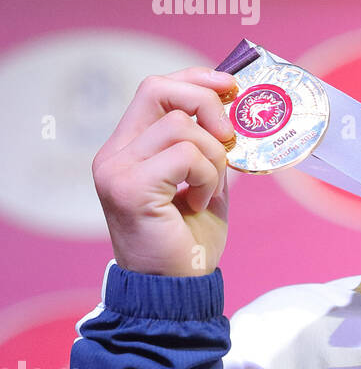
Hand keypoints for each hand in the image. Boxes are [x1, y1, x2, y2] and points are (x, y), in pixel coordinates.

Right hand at [92, 68, 237, 275]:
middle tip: (230, 136)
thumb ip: (211, 147)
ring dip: (213, 156)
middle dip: (206, 102)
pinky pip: (186, 156)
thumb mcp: (206, 181)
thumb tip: (238, 111)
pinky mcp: (129, 187)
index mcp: (129, 148)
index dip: (194, 78)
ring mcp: (117, 169)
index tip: (230, 85)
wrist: (175, 289)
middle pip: (158, 89)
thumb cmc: (190, 239)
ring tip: (208, 190)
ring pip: (182, 126)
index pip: (155, 88)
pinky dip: (206, 177)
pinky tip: (199, 203)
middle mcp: (115, 154)